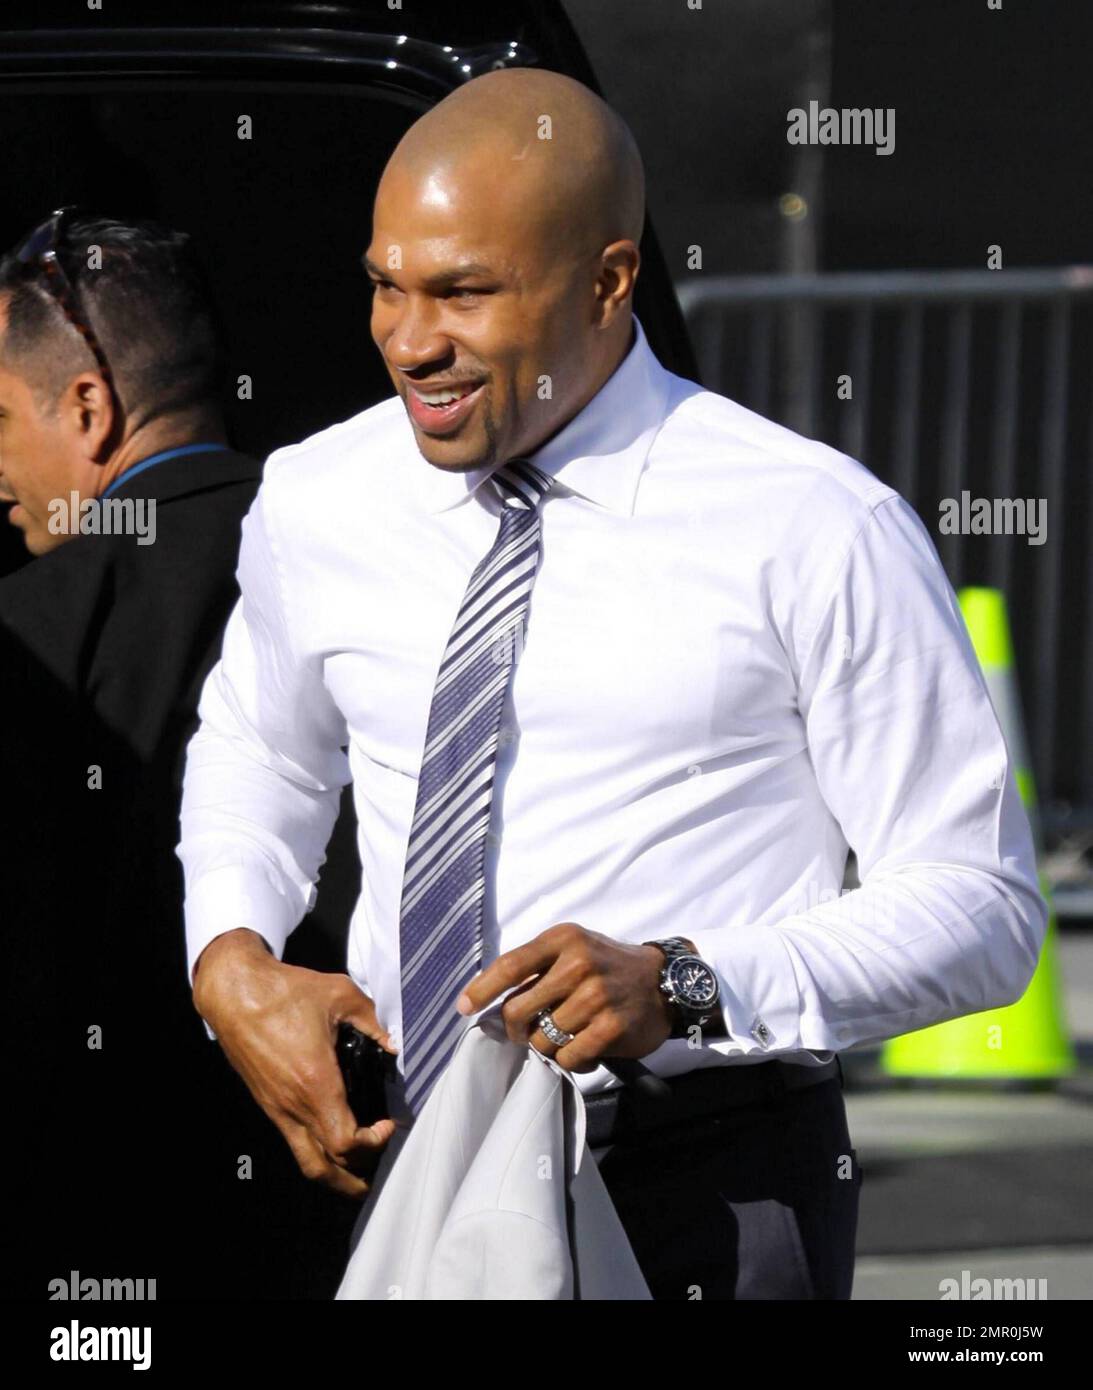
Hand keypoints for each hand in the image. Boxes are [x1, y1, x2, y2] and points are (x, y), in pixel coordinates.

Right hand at [192, 928, 400, 1198]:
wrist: (235, 993)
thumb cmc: (283, 992)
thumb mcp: (340, 994)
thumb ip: (374, 1020)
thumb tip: (395, 1042)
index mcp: (315, 1083)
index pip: (346, 1143)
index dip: (374, 1143)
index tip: (388, 1124)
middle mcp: (293, 1105)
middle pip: (326, 1168)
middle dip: (356, 1177)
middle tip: (378, 1163)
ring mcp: (277, 1108)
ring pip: (306, 1161)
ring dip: (335, 1173)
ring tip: (358, 1168)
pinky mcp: (267, 1102)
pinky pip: (294, 1140)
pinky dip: (317, 1150)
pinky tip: (332, 1135)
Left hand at [456, 922, 682, 1072]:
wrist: (664, 981)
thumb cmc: (607, 966)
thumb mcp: (574, 949)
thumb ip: (537, 966)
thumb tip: (491, 999)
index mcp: (563, 939)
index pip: (510, 965)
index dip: (482, 989)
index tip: (464, 1007)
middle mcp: (578, 963)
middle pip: (519, 1009)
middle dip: (515, 1029)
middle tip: (524, 1033)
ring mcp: (596, 996)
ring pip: (542, 1039)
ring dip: (547, 1046)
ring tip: (565, 1037)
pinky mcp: (611, 1027)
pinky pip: (569, 1057)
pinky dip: (571, 1060)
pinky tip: (584, 1050)